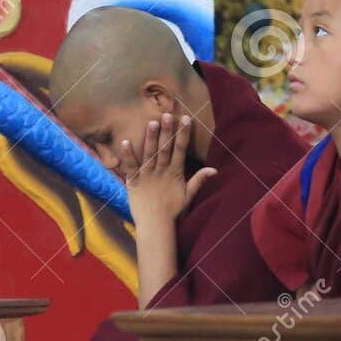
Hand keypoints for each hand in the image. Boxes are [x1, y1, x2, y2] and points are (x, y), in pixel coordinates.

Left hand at [117, 113, 216, 227]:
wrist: (155, 225)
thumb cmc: (172, 210)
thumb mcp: (188, 195)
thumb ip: (199, 180)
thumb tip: (214, 169)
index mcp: (175, 173)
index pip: (180, 150)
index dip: (183, 134)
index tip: (185, 118)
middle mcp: (161, 171)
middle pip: (165, 149)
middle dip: (167, 132)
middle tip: (168, 115)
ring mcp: (147, 176)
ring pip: (149, 154)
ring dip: (151, 139)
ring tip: (152, 122)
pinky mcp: (133, 181)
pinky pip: (130, 167)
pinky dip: (128, 155)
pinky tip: (125, 142)